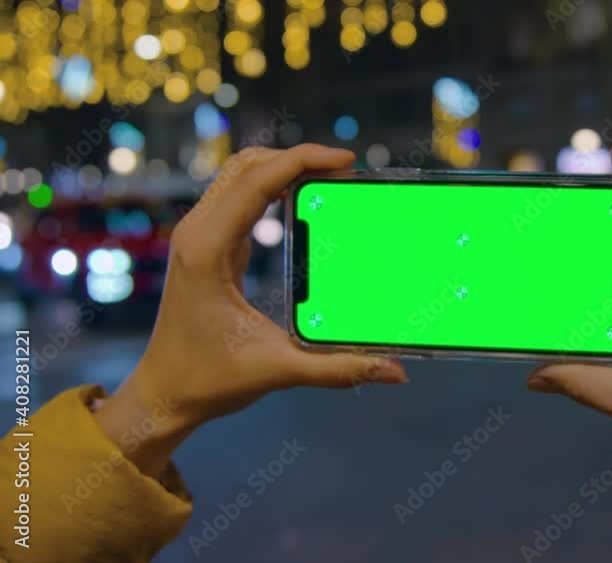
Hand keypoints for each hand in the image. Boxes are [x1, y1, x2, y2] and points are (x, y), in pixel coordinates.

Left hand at [96, 144, 406, 475]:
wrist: (164, 394)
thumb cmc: (209, 381)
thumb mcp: (279, 371)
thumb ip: (339, 369)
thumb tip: (396, 372)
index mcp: (207, 250)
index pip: (255, 182)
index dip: (302, 160)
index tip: (346, 161)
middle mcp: (196, 234)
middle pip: (246, 166)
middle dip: (297, 157)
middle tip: (345, 170)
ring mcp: (197, 237)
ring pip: (240, 175)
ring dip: (283, 168)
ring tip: (329, 178)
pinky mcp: (205, 246)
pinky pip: (238, 197)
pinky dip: (271, 186)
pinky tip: (302, 199)